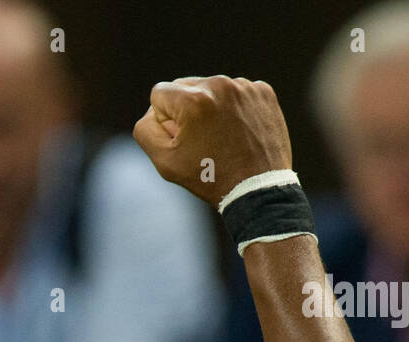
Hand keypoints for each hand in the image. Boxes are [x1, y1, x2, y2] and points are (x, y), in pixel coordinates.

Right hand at [132, 76, 291, 206]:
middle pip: (185, 86)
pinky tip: (239, 131)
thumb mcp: (164, 161)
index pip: (159, 93)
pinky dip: (233, 109)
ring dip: (210, 109)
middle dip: (185, 111)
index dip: (164, 120)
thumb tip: (154, 112)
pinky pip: (236, 93)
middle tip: (201, 140)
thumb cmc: (208, 177)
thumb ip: (145, 130)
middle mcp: (219, 85)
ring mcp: (245, 87)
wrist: (257, 188)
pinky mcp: (263, 92)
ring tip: (222, 138)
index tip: (181, 139)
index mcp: (193, 100)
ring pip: (211, 89)